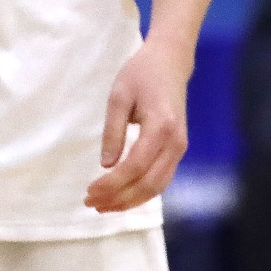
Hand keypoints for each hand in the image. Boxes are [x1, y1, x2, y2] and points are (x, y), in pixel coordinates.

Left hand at [85, 37, 192, 212]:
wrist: (170, 64)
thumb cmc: (140, 75)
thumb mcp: (119, 98)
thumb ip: (113, 131)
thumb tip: (106, 166)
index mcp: (162, 127)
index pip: (136, 166)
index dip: (113, 183)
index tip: (90, 191)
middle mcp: (176, 143)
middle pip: (149, 183)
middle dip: (119, 198)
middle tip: (91, 204)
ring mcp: (180, 148)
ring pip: (158, 186)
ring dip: (131, 200)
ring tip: (103, 206)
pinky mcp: (177, 150)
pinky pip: (161, 178)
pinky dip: (142, 192)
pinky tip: (122, 196)